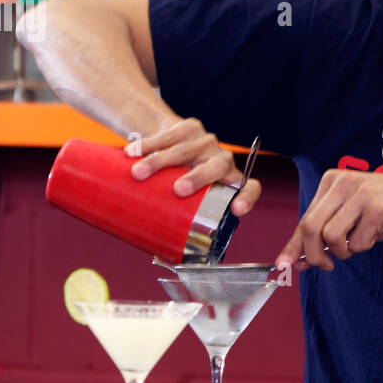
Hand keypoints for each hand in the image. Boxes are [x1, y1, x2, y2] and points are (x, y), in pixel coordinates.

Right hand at [127, 118, 261, 216]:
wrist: (169, 141)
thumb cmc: (177, 182)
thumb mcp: (185, 200)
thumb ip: (178, 221)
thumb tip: (159, 255)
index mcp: (228, 181)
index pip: (250, 188)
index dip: (247, 198)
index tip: (236, 210)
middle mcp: (222, 160)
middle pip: (217, 167)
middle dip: (199, 178)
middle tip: (178, 190)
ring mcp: (206, 141)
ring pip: (186, 150)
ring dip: (161, 161)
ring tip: (138, 173)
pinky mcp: (188, 126)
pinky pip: (169, 135)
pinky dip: (148, 144)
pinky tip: (132, 152)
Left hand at [276, 170, 382, 271]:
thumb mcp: (352, 218)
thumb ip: (325, 235)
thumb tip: (296, 262)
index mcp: (332, 181)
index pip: (304, 218)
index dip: (294, 245)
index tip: (285, 264)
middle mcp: (342, 182)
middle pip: (310, 227)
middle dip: (314, 255)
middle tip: (328, 266)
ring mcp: (359, 193)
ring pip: (330, 237)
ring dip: (343, 252)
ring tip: (358, 245)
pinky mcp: (377, 208)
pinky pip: (357, 242)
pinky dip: (364, 247)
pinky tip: (376, 235)